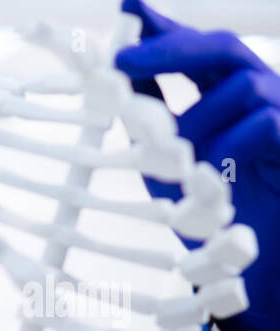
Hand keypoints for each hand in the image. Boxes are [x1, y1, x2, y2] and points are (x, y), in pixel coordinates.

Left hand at [115, 0, 279, 330]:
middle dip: (170, 47)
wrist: (259, 262)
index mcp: (225, 93)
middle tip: (122, 59)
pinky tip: (210, 176)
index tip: (126, 5)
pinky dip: (226, 148)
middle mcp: (260, 92)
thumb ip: (149, 119)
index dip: (162, 25)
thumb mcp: (168, 159)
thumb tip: (112, 79)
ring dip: (198, 122)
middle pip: (220, 47)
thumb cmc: (212, 209)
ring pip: (239, 87)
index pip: (195, 46)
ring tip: (180, 162)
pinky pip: (261, 123)